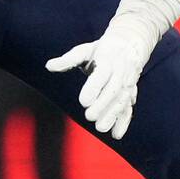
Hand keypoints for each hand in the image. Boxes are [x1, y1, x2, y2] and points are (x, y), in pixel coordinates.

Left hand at [45, 14, 155, 139]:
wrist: (130, 44)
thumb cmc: (100, 50)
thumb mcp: (84, 50)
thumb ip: (67, 59)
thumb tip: (48, 66)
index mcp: (108, 59)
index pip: (102, 74)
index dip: (94, 87)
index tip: (83, 102)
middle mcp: (121, 71)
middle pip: (114, 89)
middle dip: (103, 104)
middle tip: (89, 117)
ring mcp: (128, 83)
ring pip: (122, 100)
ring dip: (113, 115)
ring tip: (101, 128)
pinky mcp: (131, 93)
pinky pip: (129, 107)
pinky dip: (124, 121)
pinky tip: (116, 134)